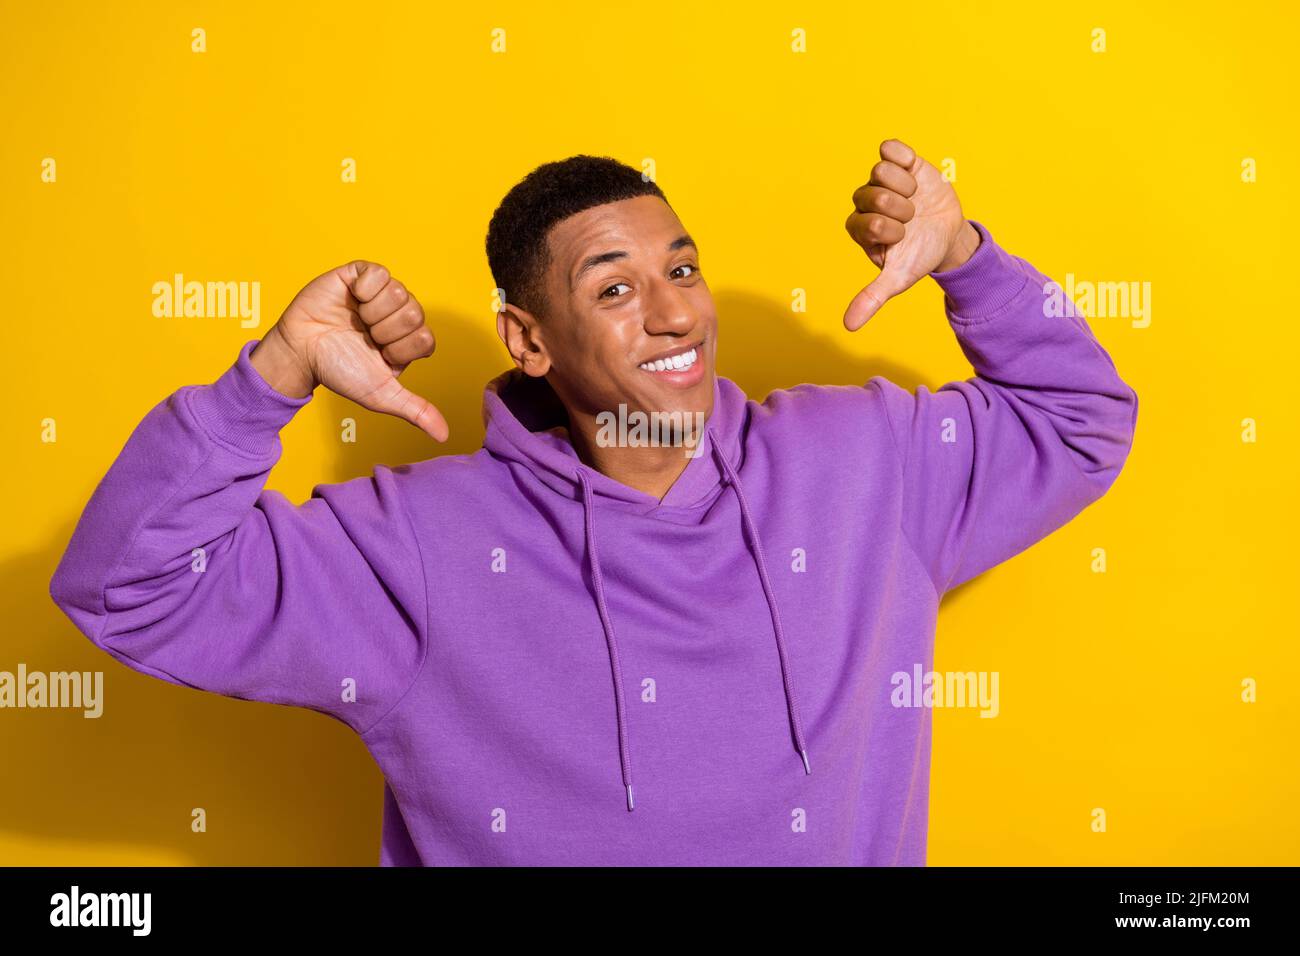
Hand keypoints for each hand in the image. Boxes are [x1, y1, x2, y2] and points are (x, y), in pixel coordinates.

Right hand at [251, 261, 448, 441]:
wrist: (301, 352)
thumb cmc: (339, 372)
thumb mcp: (381, 396)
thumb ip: (414, 411)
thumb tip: (443, 436)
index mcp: (408, 341)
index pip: (426, 338)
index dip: (401, 349)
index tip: (379, 355)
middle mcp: (399, 315)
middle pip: (415, 314)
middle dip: (385, 332)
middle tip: (364, 337)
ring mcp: (381, 293)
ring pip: (400, 293)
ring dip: (372, 313)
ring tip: (355, 319)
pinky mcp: (362, 275)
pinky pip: (379, 273)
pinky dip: (364, 289)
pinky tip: (352, 299)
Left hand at [842, 139, 978, 330]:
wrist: (948, 236)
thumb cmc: (919, 257)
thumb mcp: (898, 278)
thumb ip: (872, 297)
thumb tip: (848, 326)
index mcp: (859, 226)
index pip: (866, 221)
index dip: (891, 231)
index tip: (902, 238)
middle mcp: (865, 201)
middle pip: (873, 194)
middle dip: (901, 210)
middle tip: (911, 219)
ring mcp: (882, 180)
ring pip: (881, 171)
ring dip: (907, 188)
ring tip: (916, 199)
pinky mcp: (900, 162)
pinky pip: (891, 148)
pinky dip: (904, 158)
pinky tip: (915, 172)